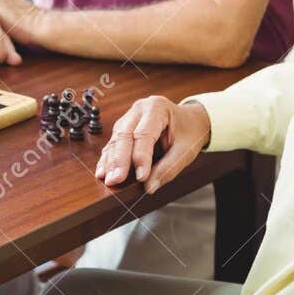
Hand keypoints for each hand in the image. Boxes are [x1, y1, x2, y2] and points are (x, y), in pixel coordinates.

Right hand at [95, 96, 210, 191]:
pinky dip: (108, 159)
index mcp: (157, 108)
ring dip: (111, 161)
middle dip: (119, 160)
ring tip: (108, 180)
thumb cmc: (189, 132)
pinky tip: (103, 172)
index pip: (144, 134)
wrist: (190, 120)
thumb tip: (149, 186)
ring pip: (115, 139)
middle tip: (116, 180)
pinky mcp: (124, 128)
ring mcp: (129, 117)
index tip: (141, 177)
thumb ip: (169, 168)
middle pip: (124, 135)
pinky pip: (113, 143)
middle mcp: (139, 109)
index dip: (141, 157)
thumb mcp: (186, 150)